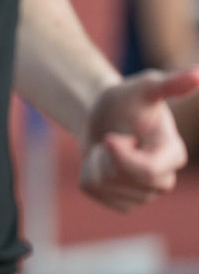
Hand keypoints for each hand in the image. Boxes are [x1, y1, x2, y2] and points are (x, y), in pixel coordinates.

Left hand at [79, 67, 198, 211]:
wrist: (103, 115)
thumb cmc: (126, 99)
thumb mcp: (143, 87)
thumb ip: (168, 84)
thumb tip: (198, 73)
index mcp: (174, 154)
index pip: (148, 171)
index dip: (122, 156)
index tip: (108, 138)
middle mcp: (163, 179)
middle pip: (124, 179)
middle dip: (107, 155)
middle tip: (112, 136)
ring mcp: (142, 194)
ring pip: (105, 185)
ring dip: (96, 161)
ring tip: (109, 146)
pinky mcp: (121, 200)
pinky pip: (92, 190)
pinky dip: (87, 171)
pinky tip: (101, 160)